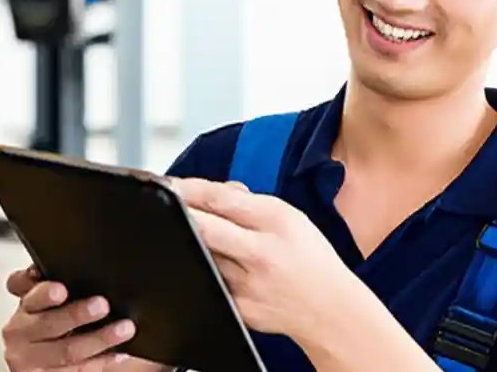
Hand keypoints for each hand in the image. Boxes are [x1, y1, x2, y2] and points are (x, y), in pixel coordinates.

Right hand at [0, 264, 137, 370]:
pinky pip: (79, 370)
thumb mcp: (46, 303)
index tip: (61, 289)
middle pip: (49, 322)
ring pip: (68, 350)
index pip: (23, 292)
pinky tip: (118, 354)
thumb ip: (52, 286)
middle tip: (102, 305)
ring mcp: (31, 360)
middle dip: (77, 314)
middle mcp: (21, 333)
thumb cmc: (51, 328)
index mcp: (24, 306)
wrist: (43, 363)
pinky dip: (102, 361)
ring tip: (123, 328)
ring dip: (99, 338)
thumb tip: (74, 268)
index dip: (42, 292)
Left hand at [171, 178, 351, 337]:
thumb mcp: (290, 218)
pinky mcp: (238, 308)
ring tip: (201, 237)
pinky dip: (205, 270)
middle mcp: (261, 253)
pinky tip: (213, 266)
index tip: (170, 185)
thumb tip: (210, 192)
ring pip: (202, 255)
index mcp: (276, 222)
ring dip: (192, 243)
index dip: (188, 190)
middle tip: (165, 206)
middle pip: (203, 227)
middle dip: (180, 214)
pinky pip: (209, 281)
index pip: (220, 199)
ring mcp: (248, 284)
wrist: (331, 310)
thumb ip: (249, 202)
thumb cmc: (310, 259)